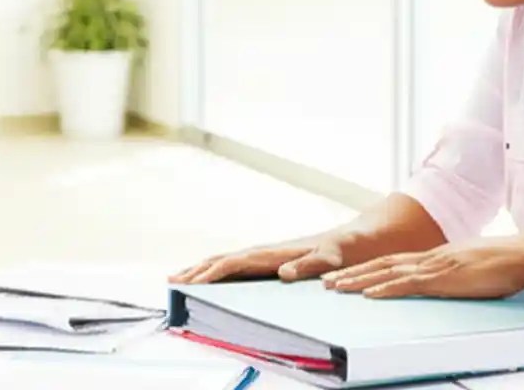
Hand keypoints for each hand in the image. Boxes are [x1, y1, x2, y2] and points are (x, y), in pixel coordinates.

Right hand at [170, 232, 357, 284]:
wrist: (351, 241)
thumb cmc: (341, 252)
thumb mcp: (330, 260)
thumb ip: (308, 266)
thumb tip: (281, 274)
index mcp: (273, 253)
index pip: (236, 262)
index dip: (213, 272)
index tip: (193, 281)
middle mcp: (264, 252)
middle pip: (222, 259)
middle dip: (197, 270)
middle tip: (172, 282)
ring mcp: (265, 255)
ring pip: (225, 261)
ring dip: (201, 269)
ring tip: (177, 278)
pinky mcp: (269, 261)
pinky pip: (235, 266)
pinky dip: (215, 271)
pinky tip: (208, 278)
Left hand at [320, 234, 523, 299]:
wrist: (522, 255)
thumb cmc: (502, 263)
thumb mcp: (468, 267)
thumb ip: (451, 273)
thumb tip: (444, 280)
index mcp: (432, 256)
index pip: (391, 262)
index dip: (365, 268)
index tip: (344, 275)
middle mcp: (427, 258)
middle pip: (379, 265)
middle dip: (350, 274)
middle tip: (324, 282)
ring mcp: (432, 266)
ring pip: (385, 273)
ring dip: (357, 281)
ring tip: (334, 287)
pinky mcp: (442, 278)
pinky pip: (407, 284)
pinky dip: (384, 288)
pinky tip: (368, 294)